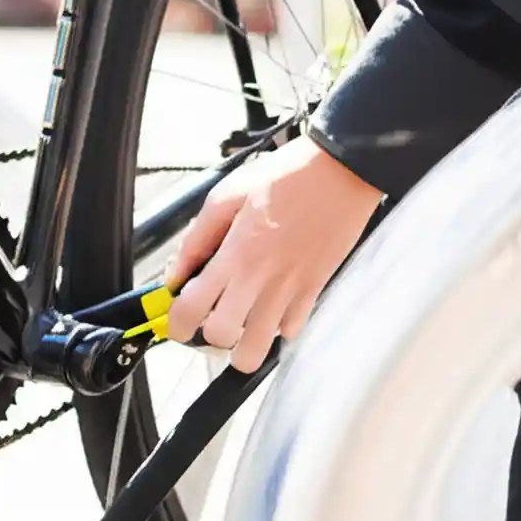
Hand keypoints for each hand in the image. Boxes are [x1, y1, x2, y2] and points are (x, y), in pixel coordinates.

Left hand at [166, 136, 382, 371]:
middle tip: (210, 319)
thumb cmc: (285, 177)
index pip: (192, 309)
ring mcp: (290, 290)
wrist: (344, 171)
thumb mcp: (226, 195)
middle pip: (222, 337)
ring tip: (240, 326)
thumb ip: (196, 238)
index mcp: (234, 254)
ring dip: (243, 345)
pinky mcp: (315, 290)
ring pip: (259, 349)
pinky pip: (291, 331)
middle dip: (208, 336)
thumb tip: (176, 273)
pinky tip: (271, 309)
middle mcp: (260, 280)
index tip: (176, 321)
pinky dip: (277, 328)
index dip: (176, 324)